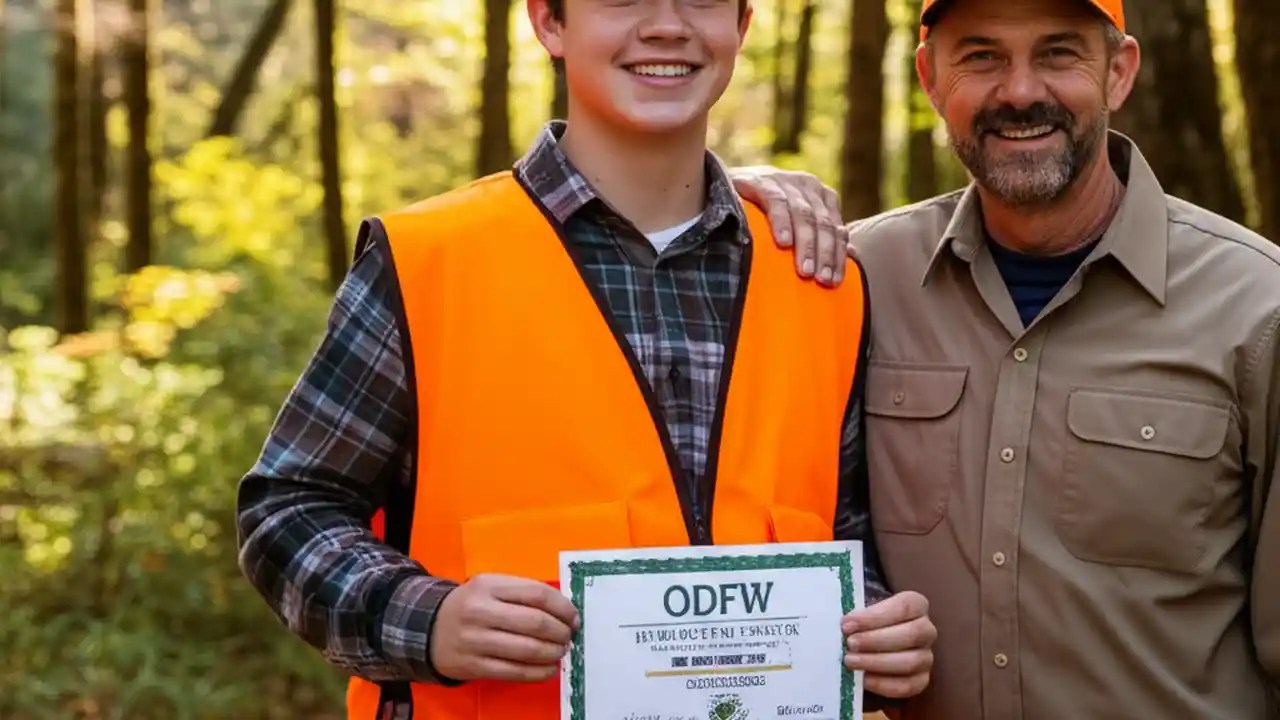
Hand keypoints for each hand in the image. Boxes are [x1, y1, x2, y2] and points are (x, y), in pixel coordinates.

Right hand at [430, 573, 579, 682]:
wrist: (428, 629)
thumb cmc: (471, 605)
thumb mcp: (491, 586)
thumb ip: (523, 592)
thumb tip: (565, 611)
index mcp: (489, 585)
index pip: (537, 594)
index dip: (563, 607)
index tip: (574, 617)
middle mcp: (481, 611)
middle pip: (535, 623)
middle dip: (561, 632)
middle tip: (569, 636)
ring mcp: (476, 641)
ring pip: (528, 650)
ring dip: (553, 652)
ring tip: (560, 651)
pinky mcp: (474, 666)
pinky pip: (515, 672)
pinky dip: (539, 672)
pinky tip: (548, 668)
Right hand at [729, 165, 847, 285]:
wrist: (726, 185)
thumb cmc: (765, 212)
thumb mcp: (796, 222)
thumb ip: (822, 235)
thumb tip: (854, 254)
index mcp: (821, 196)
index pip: (836, 228)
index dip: (838, 256)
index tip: (834, 282)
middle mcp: (807, 186)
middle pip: (823, 223)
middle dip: (825, 253)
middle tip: (822, 280)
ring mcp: (785, 181)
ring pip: (804, 215)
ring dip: (806, 244)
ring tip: (805, 270)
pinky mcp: (762, 181)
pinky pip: (776, 203)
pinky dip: (782, 223)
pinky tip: (783, 243)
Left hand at [841, 591, 934, 698]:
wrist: (873, 641)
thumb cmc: (867, 621)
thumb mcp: (864, 611)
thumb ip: (858, 615)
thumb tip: (843, 624)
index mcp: (916, 605)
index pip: (903, 607)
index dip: (873, 616)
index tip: (847, 624)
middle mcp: (926, 630)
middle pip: (910, 634)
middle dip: (875, 640)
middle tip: (849, 644)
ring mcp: (926, 657)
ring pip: (910, 662)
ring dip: (876, 662)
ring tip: (851, 661)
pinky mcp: (921, 680)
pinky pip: (907, 686)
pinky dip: (883, 684)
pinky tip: (863, 679)